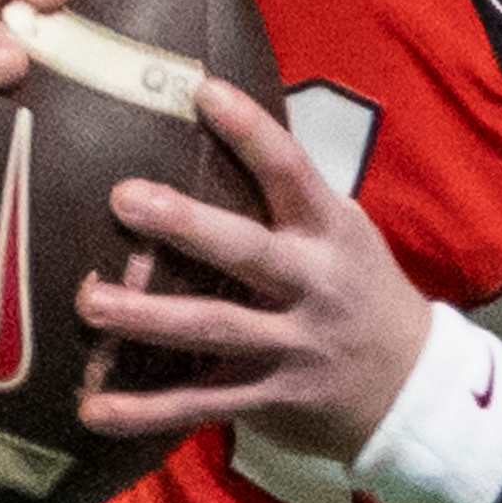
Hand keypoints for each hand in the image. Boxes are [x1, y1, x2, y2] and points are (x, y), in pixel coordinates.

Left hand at [74, 78, 435, 464]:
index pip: (291, 171)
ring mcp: (292, 346)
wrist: (411, 389)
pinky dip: (146, 411)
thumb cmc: (359, 292)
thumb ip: (288, 198)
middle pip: (245, 251)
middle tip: (123, 198)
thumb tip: (219, 125)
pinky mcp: (271, 399)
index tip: (203, 91)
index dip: (250, 131)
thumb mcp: (343, 235)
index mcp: (330, 234)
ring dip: (148, 316)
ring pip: (214, 329)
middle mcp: (313, 286)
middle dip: (184, 224)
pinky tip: (92, 409)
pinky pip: (202, 404)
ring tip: (90, 301)